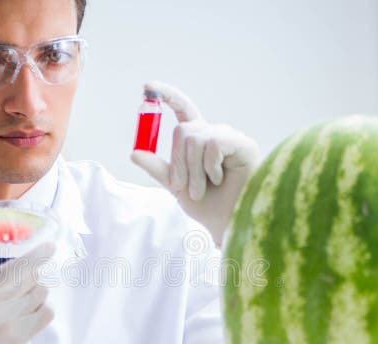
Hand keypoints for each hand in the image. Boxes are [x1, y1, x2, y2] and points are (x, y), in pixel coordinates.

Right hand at [0, 205, 54, 343]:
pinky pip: (47, 312)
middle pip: (34, 279)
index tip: (50, 245)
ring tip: (20, 287)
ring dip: (36, 286)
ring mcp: (11, 325)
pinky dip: (42, 304)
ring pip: (42, 294)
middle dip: (35, 267)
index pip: (19, 270)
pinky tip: (26, 303)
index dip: (39, 255)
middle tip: (30, 264)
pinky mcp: (21, 337)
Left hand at [131, 81, 260, 245]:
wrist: (228, 223)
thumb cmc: (208, 206)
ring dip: (193, 171)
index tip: (147, 86)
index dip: (167, 96)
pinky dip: (210, 167)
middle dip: (178, 163)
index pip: (183, 110)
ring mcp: (229, 137)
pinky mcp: (243, 143)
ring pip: (195, 138)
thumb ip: (158, 168)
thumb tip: (134, 152)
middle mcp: (214, 134)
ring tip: (202, 190)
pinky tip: (221, 179)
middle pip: (183, 130)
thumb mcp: (177, 187)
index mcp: (198, 141)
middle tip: (184, 187)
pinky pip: (212, 144)